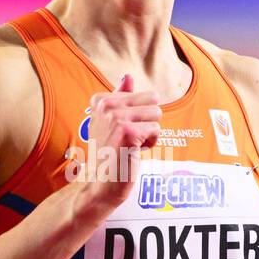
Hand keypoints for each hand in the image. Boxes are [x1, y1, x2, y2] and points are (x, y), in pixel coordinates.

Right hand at [73, 73, 161, 216]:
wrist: (102, 183)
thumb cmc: (110, 152)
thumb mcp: (111, 122)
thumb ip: (119, 97)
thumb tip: (127, 75)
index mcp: (101, 99)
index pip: (144, 95)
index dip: (139, 116)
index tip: (121, 131)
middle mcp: (106, 105)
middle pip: (153, 100)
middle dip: (149, 121)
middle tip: (131, 138)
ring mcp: (116, 118)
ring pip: (157, 114)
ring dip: (150, 132)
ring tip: (132, 145)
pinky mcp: (127, 132)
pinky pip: (156, 130)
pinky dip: (150, 144)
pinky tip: (133, 152)